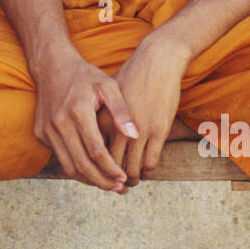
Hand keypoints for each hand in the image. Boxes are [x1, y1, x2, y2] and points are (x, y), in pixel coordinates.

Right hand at [33, 50, 137, 190]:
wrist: (52, 66)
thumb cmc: (85, 76)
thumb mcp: (108, 86)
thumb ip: (121, 111)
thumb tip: (134, 135)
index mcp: (78, 111)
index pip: (96, 151)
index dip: (111, 169)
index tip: (124, 178)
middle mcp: (59, 123)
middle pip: (81, 165)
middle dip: (102, 181)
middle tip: (119, 188)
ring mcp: (47, 130)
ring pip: (68, 166)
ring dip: (89, 180)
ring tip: (108, 185)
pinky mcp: (40, 133)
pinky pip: (60, 157)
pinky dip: (76, 168)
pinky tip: (92, 170)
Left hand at [105, 34, 188, 185]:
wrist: (156, 61)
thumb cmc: (131, 77)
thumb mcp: (107, 97)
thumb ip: (100, 118)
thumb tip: (91, 138)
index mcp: (101, 120)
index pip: (94, 154)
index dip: (95, 169)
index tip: (99, 176)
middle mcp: (116, 128)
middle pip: (110, 166)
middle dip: (111, 181)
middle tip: (115, 187)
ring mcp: (139, 131)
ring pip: (131, 168)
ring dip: (130, 179)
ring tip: (130, 182)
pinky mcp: (158, 131)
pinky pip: (150, 161)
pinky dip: (147, 171)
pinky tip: (146, 172)